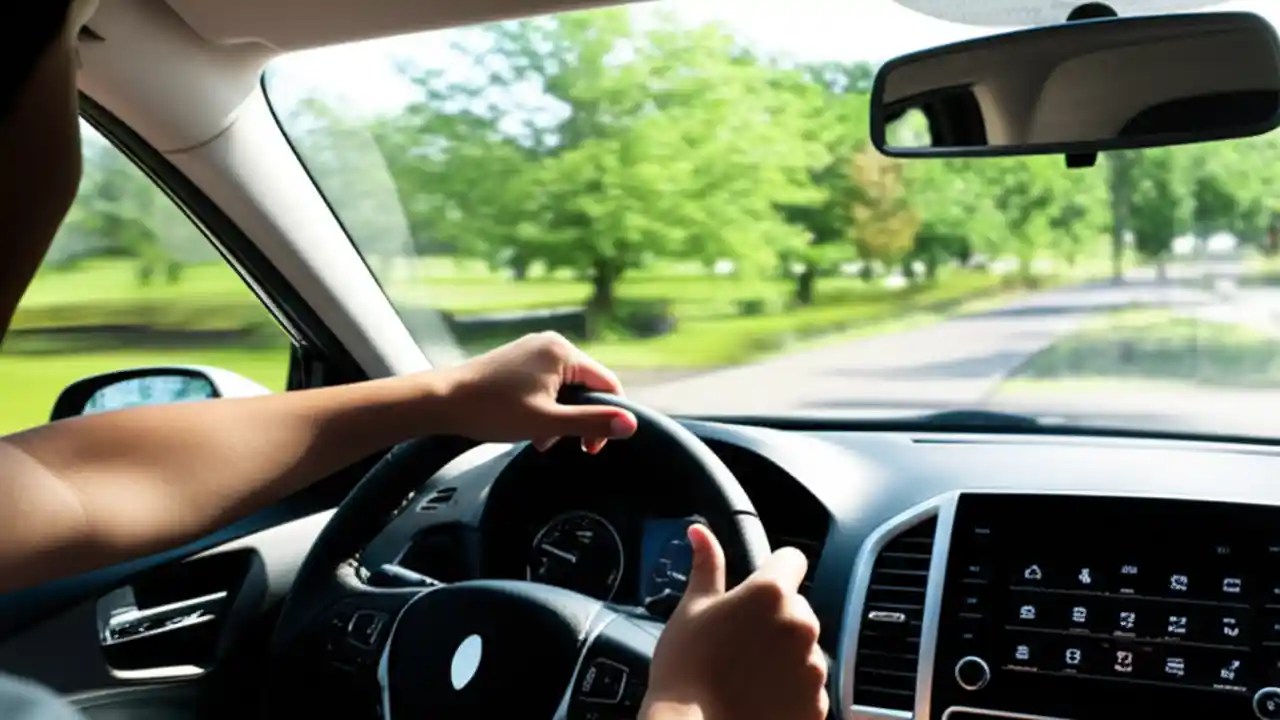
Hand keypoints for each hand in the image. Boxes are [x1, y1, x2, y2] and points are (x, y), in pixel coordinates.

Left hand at [433, 332, 636, 451]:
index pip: (608, 384)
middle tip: (566, 446)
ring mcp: (532, 351)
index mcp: (563, 351)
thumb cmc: (491, 410)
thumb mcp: (547, 422)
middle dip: (578, 419)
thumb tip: (631, 424)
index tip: (591, 447)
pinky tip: (531, 427)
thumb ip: (591, 423)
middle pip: (586, 386)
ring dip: (560, 418)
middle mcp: (550, 344)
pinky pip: (547, 385)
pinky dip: (545, 408)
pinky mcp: (518, 361)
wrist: (440, 401)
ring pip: (565, 389)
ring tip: (542, 440)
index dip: (608, 418)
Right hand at [641, 525, 828, 719]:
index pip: (792, 559)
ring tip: (747, 673)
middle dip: (775, 618)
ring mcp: (813, 667)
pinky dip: (791, 688)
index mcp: (771, 594)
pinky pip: (809, 684)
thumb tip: (701, 532)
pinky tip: (759, 696)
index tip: (754, 589)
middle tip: (740, 639)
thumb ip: (707, 566)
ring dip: (784, 653)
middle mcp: (801, 625)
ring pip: (804, 646)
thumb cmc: (687, 670)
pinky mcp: (818, 702)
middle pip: (797, 607)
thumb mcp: (692, 609)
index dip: (772, 569)